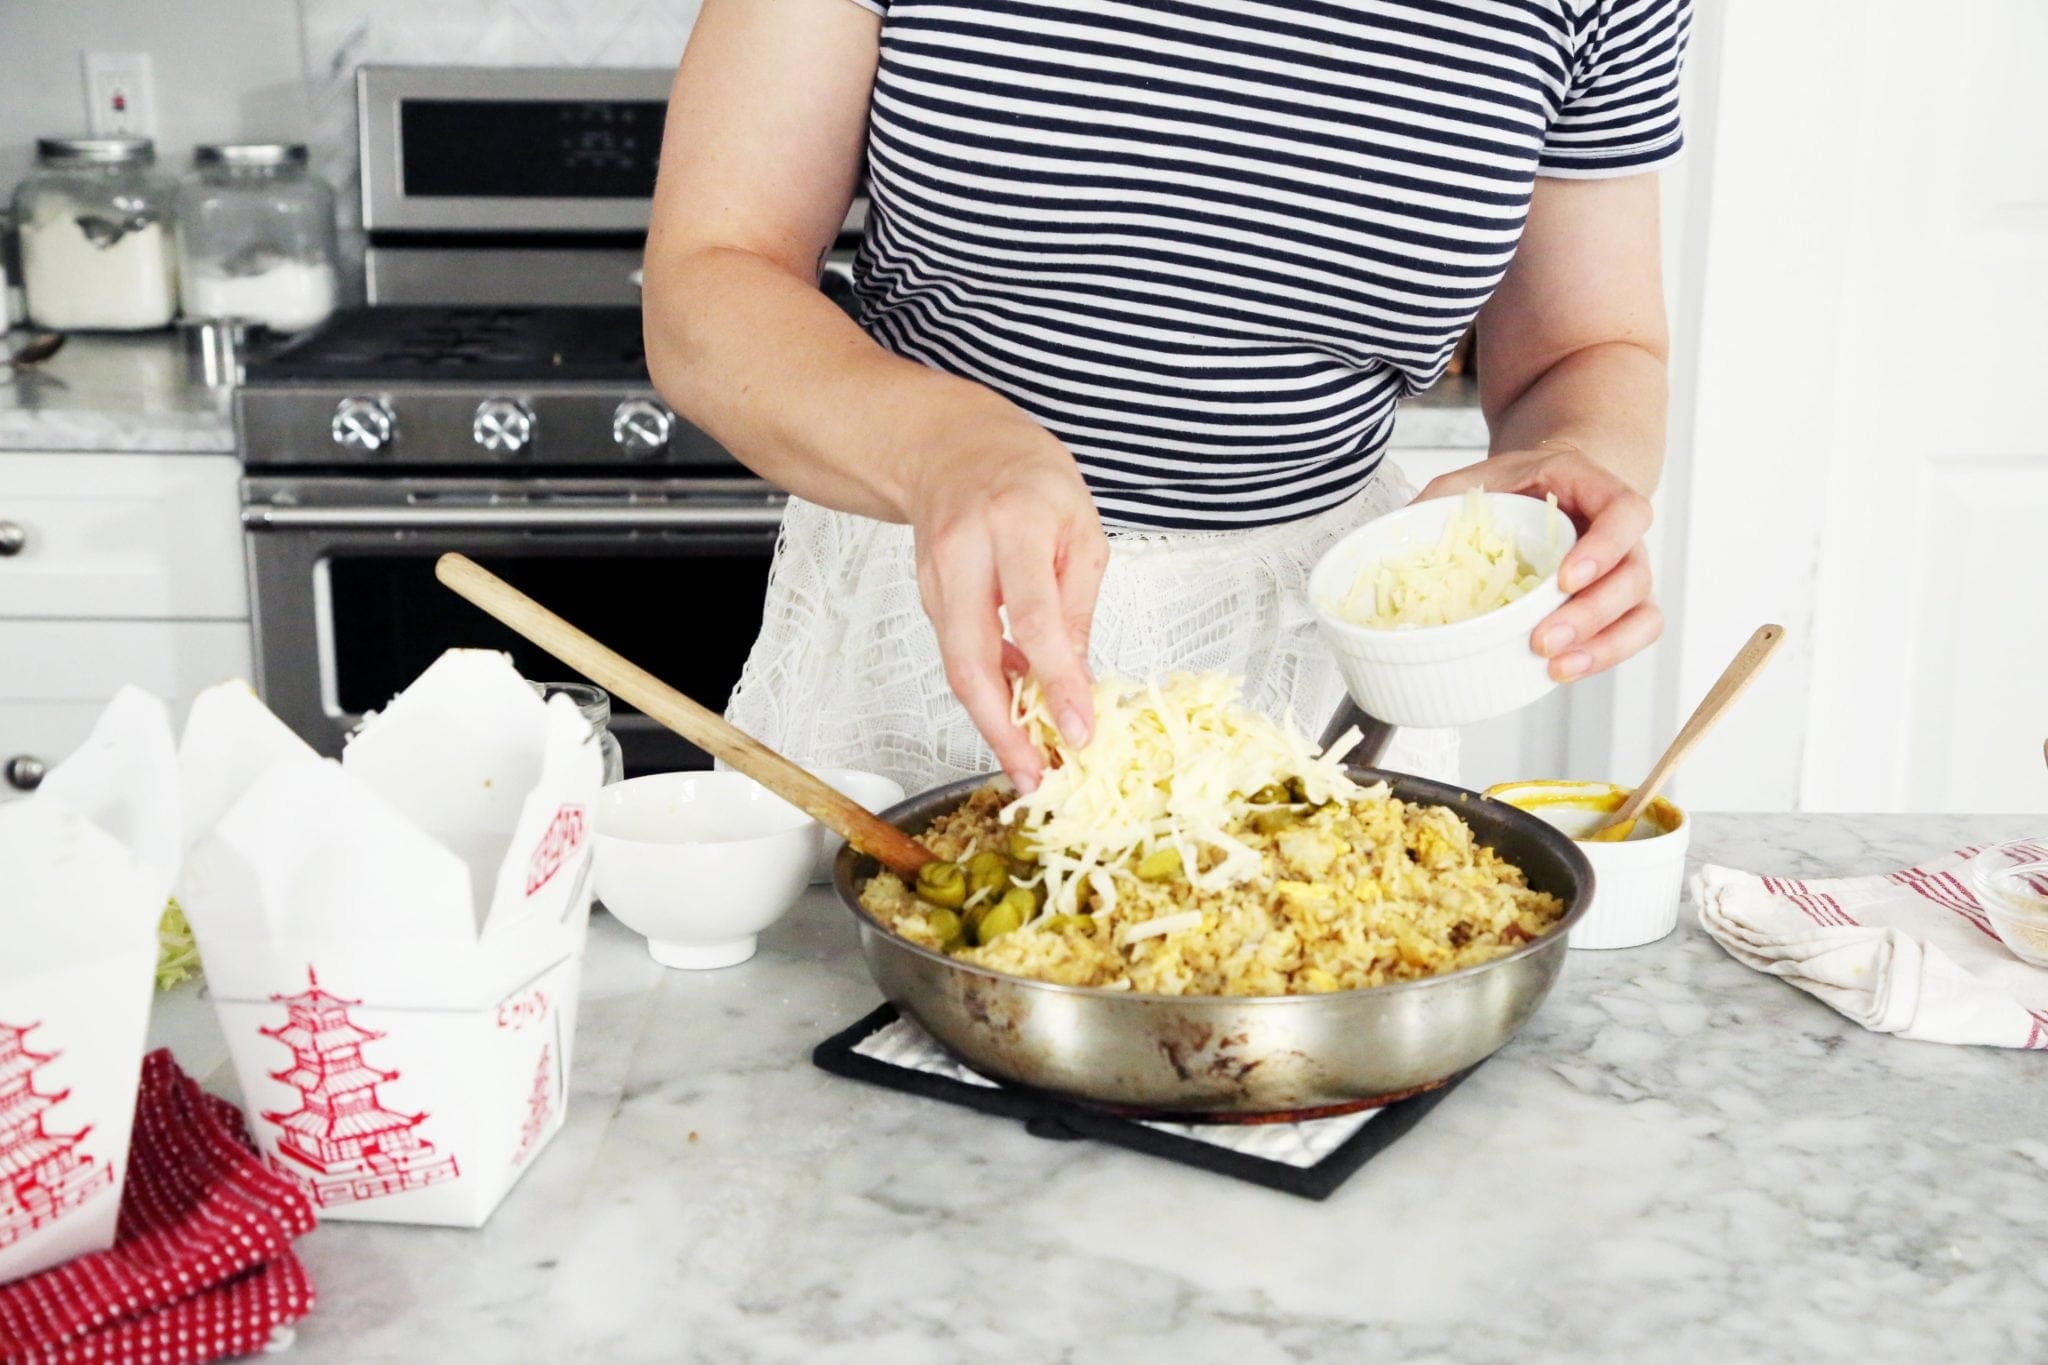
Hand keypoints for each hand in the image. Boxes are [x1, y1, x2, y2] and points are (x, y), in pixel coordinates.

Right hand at [905, 413, 1108, 790]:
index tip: (1078, 729)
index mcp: (1016, 524)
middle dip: (1002, 730)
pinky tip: (1016, 704)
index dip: (1056, 681)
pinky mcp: (925, 596)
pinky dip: (987, 686)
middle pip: (972, 659)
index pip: (1036, 618)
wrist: (951, 445)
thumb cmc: (1028, 477)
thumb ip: (1077, 603)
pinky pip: (957, 653)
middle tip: (1033, 776)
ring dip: (993, 720)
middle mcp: (965, 553)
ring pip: (958, 666)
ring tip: (1030, 760)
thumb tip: (1077, 680)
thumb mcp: (1079, 527)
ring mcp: (935, 577)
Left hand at [1417, 443, 1659, 680]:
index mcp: (1592, 489)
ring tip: (1554, 666)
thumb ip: (1444, 498)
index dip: (1605, 547)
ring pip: (1641, 611)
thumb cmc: (1518, 486)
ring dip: (1601, 645)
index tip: (1566, 578)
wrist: (1549, 487)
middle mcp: (1620, 533)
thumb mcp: (1478, 479)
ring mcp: (1625, 570)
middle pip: (1633, 574)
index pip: (1627, 512)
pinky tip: (1565, 670)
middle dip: (1591, 614)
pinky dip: (1605, 655)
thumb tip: (1398, 529)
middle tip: (1543, 639)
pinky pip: (1636, 632)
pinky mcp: (1620, 604)